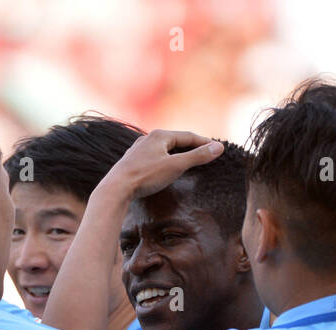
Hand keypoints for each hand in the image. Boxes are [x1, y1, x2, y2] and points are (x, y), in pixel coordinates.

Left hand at [102, 130, 223, 200]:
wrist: (116, 188)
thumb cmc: (146, 176)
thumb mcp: (176, 166)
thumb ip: (197, 156)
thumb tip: (219, 147)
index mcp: (160, 135)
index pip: (188, 136)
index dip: (204, 142)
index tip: (216, 148)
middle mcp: (148, 138)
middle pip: (175, 140)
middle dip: (191, 146)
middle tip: (205, 152)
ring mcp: (138, 150)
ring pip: (163, 148)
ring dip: (177, 152)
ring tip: (188, 158)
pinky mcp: (132, 162)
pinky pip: (154, 157)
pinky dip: (165, 159)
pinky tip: (164, 166)